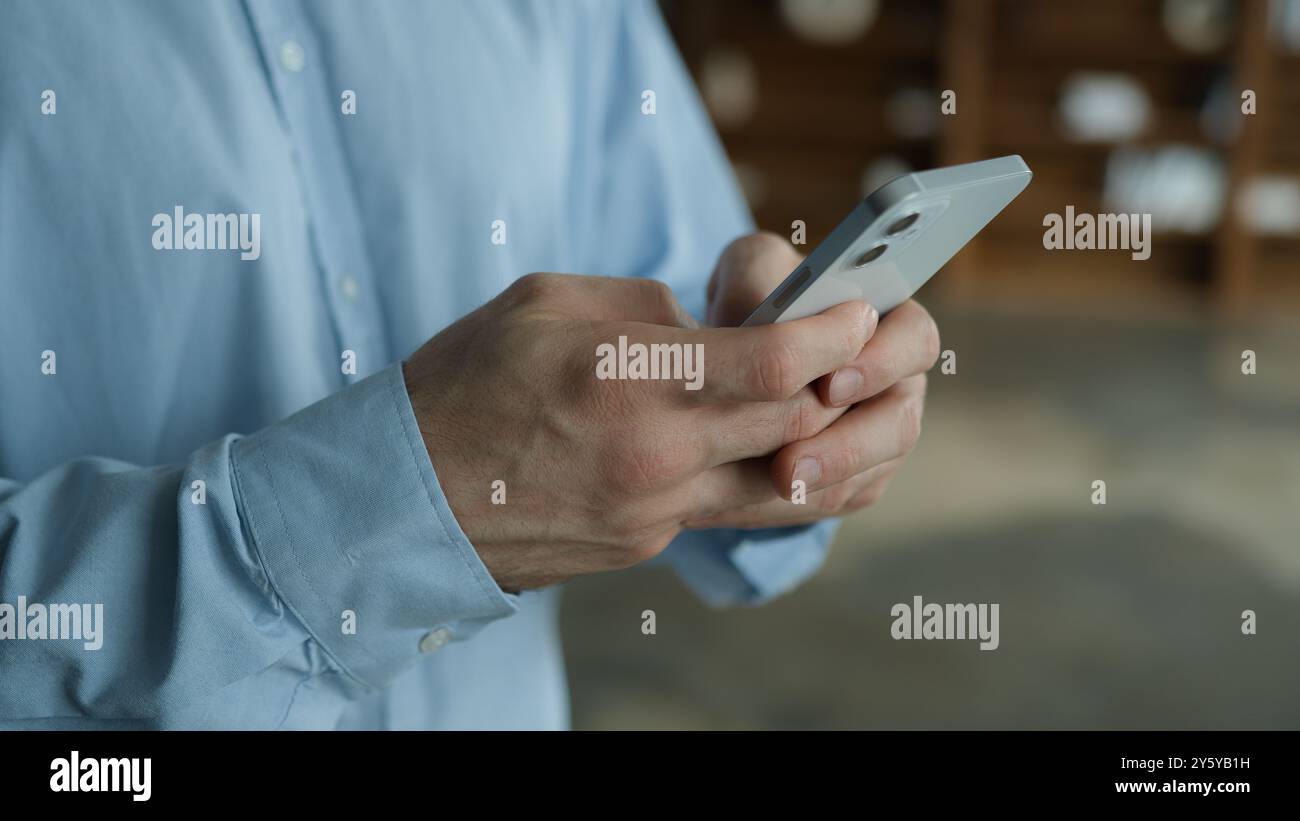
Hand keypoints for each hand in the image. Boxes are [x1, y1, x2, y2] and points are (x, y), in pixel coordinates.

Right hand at [402, 271, 873, 590]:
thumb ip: (644, 307)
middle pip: (791, 423)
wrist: (405, 500)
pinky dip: (731, 465)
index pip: (774, 362)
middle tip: (839, 350)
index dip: (833, 333)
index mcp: (627, 377)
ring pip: (767, 474)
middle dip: (830, 383)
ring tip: (786, 394)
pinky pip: (715, 502)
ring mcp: (653, 510)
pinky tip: (710, 436)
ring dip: (793, 434)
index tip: (857, 311)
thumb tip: (705, 324)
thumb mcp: (546, 302)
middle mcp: (653, 453)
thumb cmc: (463, 384)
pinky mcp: (644, 544)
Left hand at [689, 232, 938, 527]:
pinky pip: (835, 501)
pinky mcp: (848, 481)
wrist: (728, 363)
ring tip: (778, 481)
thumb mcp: (750, 271)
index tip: (831, 382)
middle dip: (850, 445)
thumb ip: (760, 274)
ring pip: (869, 473)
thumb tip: (764, 306)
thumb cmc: (752, 303)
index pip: (915, 340)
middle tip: (796, 457)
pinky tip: (751, 502)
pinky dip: (796, 504)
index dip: (882, 363)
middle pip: (900, 425)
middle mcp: (895, 386)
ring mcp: (876, 440)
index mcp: (889, 325)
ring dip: (824, 481)